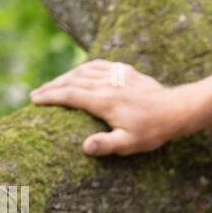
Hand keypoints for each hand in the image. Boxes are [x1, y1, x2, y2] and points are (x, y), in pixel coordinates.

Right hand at [29, 60, 186, 154]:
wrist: (176, 109)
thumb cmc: (153, 130)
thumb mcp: (130, 143)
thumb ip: (107, 144)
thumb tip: (85, 146)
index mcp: (104, 101)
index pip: (70, 95)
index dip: (50, 97)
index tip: (35, 100)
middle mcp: (107, 84)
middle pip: (72, 81)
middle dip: (52, 86)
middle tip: (37, 93)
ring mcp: (117, 75)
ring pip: (84, 71)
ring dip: (66, 76)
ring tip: (54, 85)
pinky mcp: (126, 71)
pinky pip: (100, 65)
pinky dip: (85, 68)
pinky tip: (80, 72)